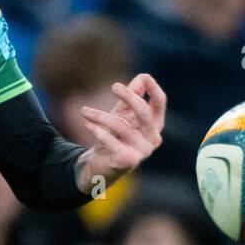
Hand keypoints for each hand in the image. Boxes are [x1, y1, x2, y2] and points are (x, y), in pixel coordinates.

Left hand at [75, 73, 166, 194]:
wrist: (101, 168)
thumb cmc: (114, 138)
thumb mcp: (122, 115)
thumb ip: (132, 96)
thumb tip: (143, 77)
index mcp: (154, 125)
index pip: (160, 102)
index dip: (153, 88)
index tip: (143, 76)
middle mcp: (153, 138)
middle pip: (144, 111)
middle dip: (129, 96)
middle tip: (114, 86)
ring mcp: (142, 151)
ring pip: (122, 125)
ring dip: (100, 116)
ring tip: (84, 111)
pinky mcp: (128, 161)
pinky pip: (111, 140)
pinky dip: (97, 131)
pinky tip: (87, 124)